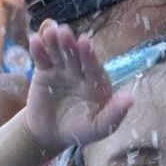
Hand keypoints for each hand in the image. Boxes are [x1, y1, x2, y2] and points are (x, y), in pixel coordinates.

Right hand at [25, 21, 133, 150]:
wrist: (51, 133)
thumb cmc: (79, 131)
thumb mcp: (98, 128)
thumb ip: (113, 115)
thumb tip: (131, 99)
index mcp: (98, 84)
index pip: (94, 69)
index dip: (89, 56)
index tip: (84, 42)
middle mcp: (82, 73)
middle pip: (75, 57)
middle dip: (70, 45)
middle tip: (64, 32)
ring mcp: (63, 70)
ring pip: (59, 54)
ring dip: (54, 42)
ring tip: (50, 31)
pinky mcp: (45, 70)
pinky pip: (42, 59)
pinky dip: (38, 50)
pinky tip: (35, 40)